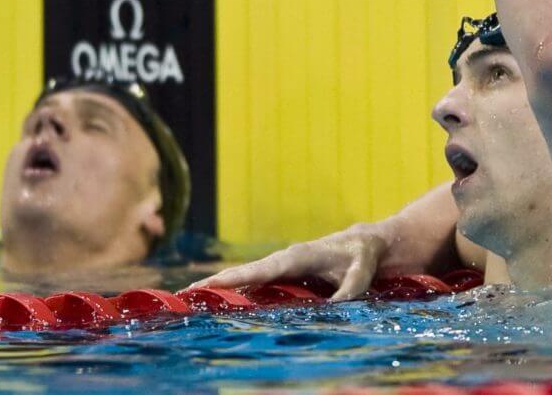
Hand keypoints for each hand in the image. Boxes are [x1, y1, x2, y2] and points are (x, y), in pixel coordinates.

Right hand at [188, 223, 394, 300]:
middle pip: (245, 271)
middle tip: (186, 293)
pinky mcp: (283, 273)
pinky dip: (234, 287)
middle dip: (216, 281)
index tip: (211, 284)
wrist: (366, 243)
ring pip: (245, 276)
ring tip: (190, 296)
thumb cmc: (363, 255)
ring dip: (219, 285)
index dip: (238, 277)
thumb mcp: (362, 270)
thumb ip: (350, 288)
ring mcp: (281, 266)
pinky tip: (218, 299)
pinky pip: (254, 281)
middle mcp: (285, 259)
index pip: (263, 269)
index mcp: (299, 256)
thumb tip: (334, 307)